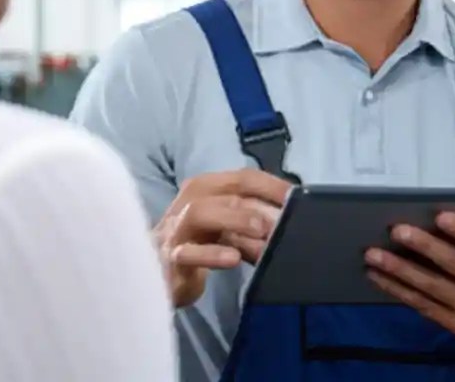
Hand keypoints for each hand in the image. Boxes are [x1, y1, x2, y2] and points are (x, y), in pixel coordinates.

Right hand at [152, 170, 292, 307]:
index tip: (297, 197)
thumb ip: (254, 226)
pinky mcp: (167, 258)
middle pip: (224, 191)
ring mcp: (175, 230)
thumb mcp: (229, 232)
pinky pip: (186, 252)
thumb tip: (290, 223)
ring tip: (261, 232)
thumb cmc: (198, 246)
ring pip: (201, 212)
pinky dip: (211, 254)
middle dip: (257, 203)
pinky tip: (232, 259)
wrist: (157, 276)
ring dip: (235, 219)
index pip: (242, 178)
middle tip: (283, 220)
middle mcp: (188, 203)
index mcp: (206, 190)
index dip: (271, 185)